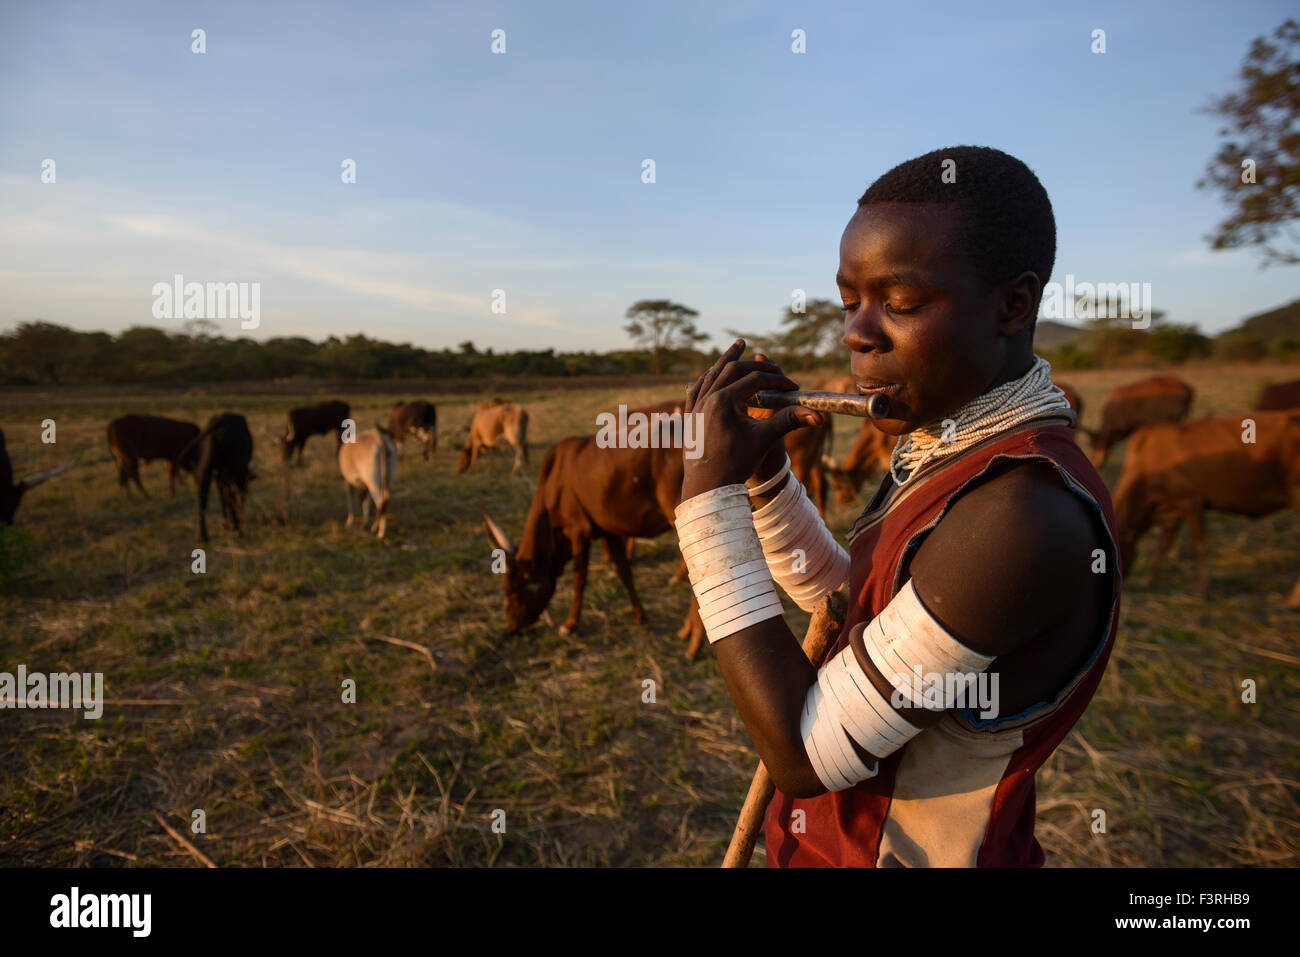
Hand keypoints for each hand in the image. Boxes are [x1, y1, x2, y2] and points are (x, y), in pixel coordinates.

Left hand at [682, 340, 823, 500]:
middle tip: (767, 359)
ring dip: (726, 361)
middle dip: (752, 364)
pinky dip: (708, 378)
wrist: (708, 488)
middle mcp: (706, 399)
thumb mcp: (765, 440)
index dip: (777, 381)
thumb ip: (790, 421)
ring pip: (711, 375)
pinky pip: (697, 389)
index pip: (754, 380)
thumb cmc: (737, 464)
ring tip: (738, 347)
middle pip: (731, 370)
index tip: (792, 387)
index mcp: (724, 401)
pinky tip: (711, 373)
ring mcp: (695, 407)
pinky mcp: (690, 416)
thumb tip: (820, 416)